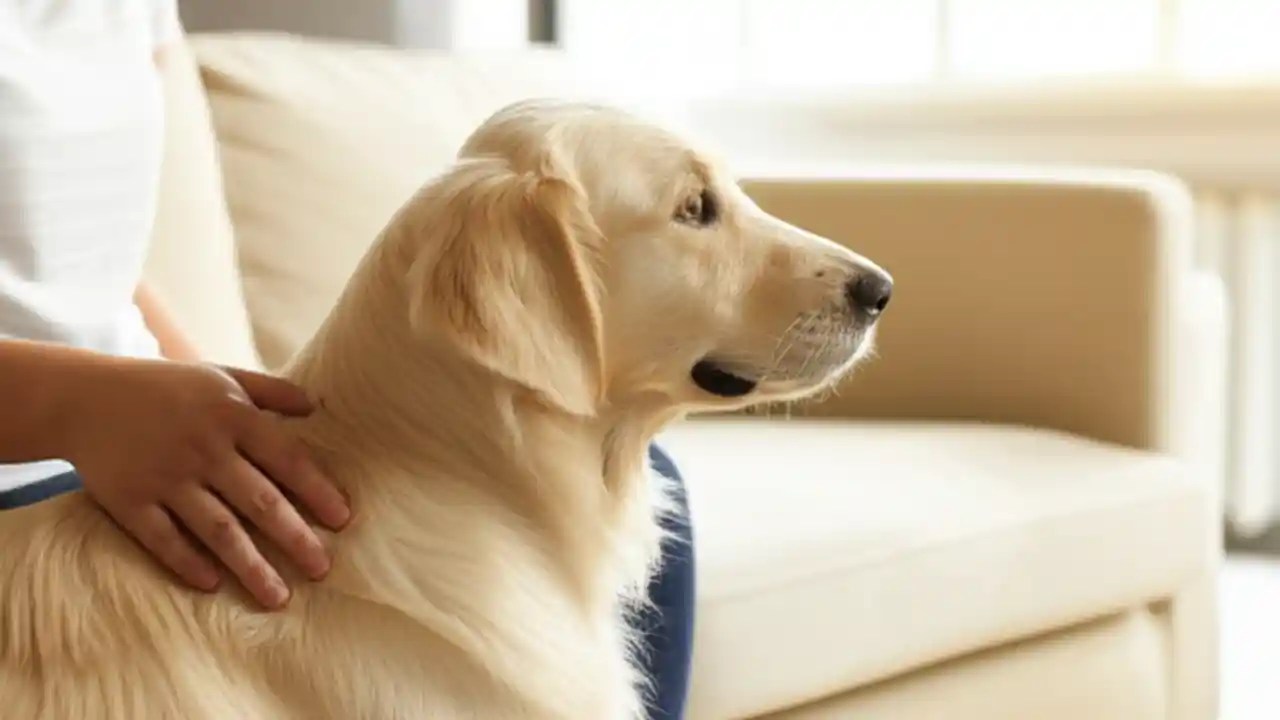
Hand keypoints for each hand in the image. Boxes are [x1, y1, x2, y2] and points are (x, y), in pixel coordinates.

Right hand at [67, 359, 349, 608]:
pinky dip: (187, 562)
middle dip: (294, 537)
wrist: (86, 397)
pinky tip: (212, 585)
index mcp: (231, 416)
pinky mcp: (129, 500)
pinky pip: (163, 539)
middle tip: (323, 569)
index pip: (286, 458)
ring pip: (217, 529)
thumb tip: (320, 407)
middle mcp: (203, 448)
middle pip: (259, 501)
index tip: (342, 520)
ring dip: (250, 565)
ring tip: (278, 596)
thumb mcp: (222, 377)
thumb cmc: (168, 389)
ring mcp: (165, 477)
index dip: (317, 490)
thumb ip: (272, 391)